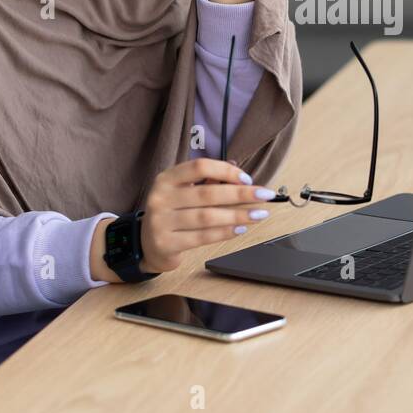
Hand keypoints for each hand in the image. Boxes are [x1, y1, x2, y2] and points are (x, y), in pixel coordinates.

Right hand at [136, 158, 276, 274]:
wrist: (147, 245)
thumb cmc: (172, 213)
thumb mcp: (183, 192)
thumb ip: (207, 181)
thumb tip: (238, 172)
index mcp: (166, 179)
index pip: (200, 167)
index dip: (226, 171)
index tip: (248, 178)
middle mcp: (161, 198)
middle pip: (208, 193)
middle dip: (241, 194)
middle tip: (265, 195)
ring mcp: (161, 222)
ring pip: (207, 217)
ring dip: (238, 215)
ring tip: (258, 214)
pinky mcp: (166, 244)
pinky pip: (203, 237)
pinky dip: (225, 232)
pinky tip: (241, 228)